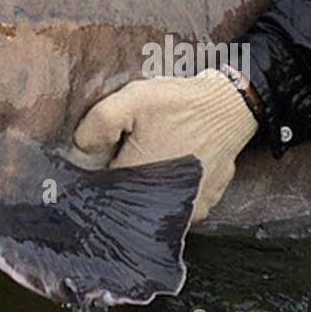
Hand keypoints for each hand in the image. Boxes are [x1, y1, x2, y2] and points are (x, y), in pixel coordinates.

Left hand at [72, 70, 258, 223]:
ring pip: (151, 208)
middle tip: (124, 156)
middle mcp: (165, 205)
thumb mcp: (134, 99)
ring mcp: (187, 212)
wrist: (230, 107)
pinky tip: (165, 166)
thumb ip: (101, 122)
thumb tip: (80, 149)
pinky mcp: (202, 208)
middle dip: (119, 185)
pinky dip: (165, 191)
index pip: (102, 194)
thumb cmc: (181, 104)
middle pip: (126, 205)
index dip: (94, 178)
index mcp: (140, 182)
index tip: (99, 160)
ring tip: (147, 159)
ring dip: (142, 190)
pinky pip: (173, 207)